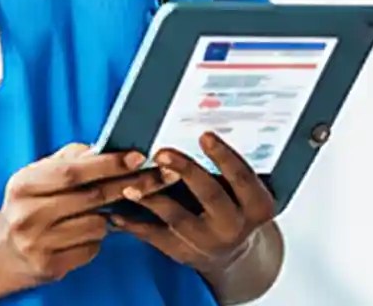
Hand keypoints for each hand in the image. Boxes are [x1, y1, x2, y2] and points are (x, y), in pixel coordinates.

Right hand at [0, 143, 169, 285]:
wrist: (3, 251)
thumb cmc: (28, 205)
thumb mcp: (38, 175)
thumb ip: (70, 158)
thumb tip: (105, 149)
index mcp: (24, 184)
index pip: (73, 172)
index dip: (109, 164)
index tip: (137, 157)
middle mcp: (29, 214)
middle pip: (92, 197)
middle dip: (130, 185)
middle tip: (159, 176)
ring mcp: (39, 243)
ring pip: (98, 224)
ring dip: (106, 216)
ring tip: (92, 212)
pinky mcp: (51, 266)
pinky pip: (93, 247)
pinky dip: (95, 239)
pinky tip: (81, 233)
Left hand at [108, 131, 275, 276]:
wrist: (231, 252)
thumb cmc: (234, 205)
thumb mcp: (244, 190)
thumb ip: (228, 166)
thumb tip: (200, 120)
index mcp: (257, 206)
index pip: (243, 178)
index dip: (224, 157)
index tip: (205, 135)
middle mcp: (235, 226)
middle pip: (210, 195)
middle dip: (185, 171)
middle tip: (162, 153)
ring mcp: (208, 241)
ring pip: (176, 217)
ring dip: (151, 197)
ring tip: (129, 183)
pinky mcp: (183, 252)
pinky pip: (154, 236)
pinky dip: (133, 223)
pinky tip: (115, 211)